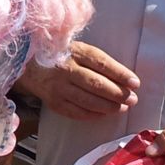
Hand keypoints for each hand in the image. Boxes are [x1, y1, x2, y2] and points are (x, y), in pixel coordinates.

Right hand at [17, 41, 138, 120]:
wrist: (29, 66)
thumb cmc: (62, 56)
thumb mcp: (78, 50)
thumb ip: (98, 62)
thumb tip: (125, 78)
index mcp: (75, 52)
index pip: (101, 63)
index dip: (120, 74)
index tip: (135, 83)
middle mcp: (65, 69)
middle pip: (96, 84)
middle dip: (118, 94)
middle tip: (133, 99)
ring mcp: (58, 87)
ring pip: (88, 100)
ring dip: (109, 106)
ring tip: (123, 108)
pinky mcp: (54, 102)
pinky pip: (77, 112)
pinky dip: (94, 114)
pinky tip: (105, 114)